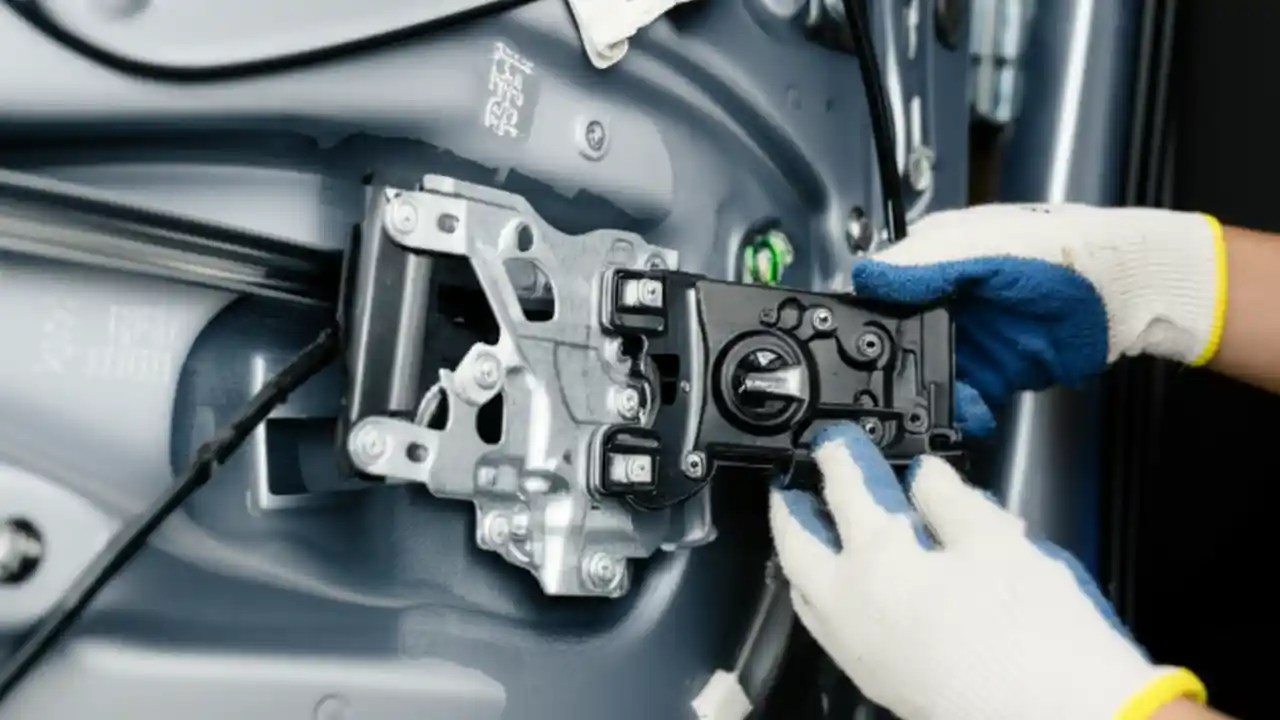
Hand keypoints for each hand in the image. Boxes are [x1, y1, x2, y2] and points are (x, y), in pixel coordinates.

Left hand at [768, 421, 1209, 719]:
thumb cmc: (1035, 637)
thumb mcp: (1001, 545)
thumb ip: (952, 503)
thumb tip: (925, 476)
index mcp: (875, 559)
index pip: (845, 491)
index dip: (840, 458)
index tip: (834, 441)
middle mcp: (849, 607)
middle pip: (797, 548)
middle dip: (790, 512)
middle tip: (789, 488)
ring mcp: (856, 651)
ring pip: (805, 595)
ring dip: (801, 559)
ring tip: (811, 536)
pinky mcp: (876, 682)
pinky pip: (827, 629)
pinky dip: (824, 599)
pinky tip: (850, 593)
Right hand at [853, 203, 1226, 420]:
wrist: (1131, 294)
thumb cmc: (1067, 254)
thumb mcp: (985, 249)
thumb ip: (925, 264)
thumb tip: (868, 277)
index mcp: (936, 256)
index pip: (882, 290)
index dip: (866, 317)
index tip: (860, 345)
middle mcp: (946, 298)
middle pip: (898, 339)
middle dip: (894, 365)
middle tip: (888, 386)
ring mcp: (970, 336)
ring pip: (925, 373)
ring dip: (924, 393)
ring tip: (925, 409)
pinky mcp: (993, 370)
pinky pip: (962, 398)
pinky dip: (960, 411)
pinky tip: (965, 414)